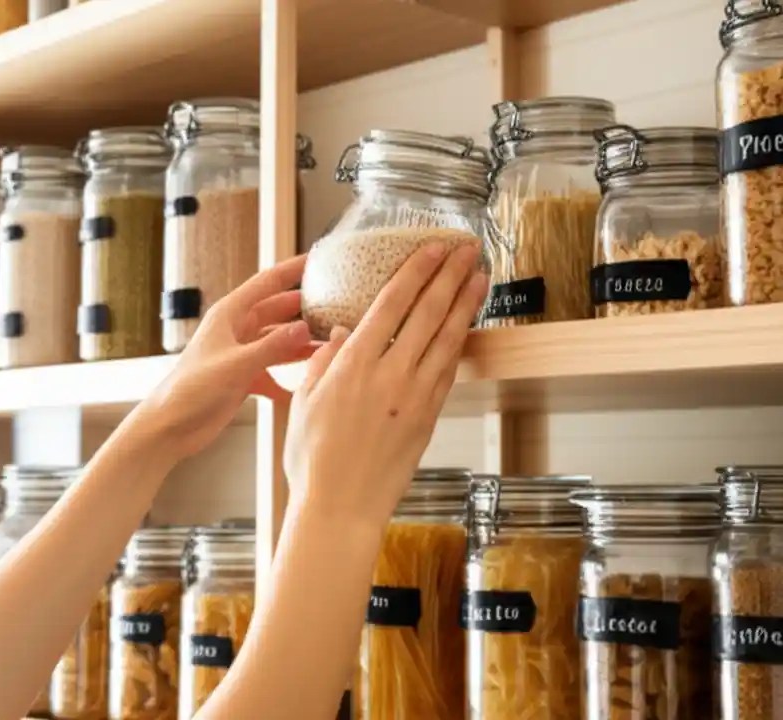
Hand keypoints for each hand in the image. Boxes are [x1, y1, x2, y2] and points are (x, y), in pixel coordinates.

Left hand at [141, 255, 315, 459]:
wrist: (169, 426)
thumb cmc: (191, 390)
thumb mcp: (237, 365)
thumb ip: (272, 346)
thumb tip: (305, 328)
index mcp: (230, 314)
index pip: (268, 282)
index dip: (293, 269)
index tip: (319, 260)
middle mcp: (237, 330)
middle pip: (278, 310)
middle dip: (305, 308)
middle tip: (337, 306)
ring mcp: (240, 353)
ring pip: (279, 341)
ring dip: (302, 343)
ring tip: (331, 343)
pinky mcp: (243, 377)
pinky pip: (272, 370)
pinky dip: (287, 378)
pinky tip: (303, 387)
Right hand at [284, 243, 488, 527]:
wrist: (341, 508)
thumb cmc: (313, 461)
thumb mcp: (303, 402)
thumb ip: (324, 361)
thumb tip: (342, 333)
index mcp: (353, 366)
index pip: (392, 304)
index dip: (416, 272)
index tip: (433, 249)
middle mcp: (389, 376)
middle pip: (427, 314)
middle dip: (450, 276)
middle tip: (468, 250)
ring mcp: (414, 397)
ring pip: (447, 339)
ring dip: (465, 304)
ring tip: (479, 277)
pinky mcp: (428, 418)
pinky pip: (448, 370)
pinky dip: (459, 343)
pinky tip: (466, 326)